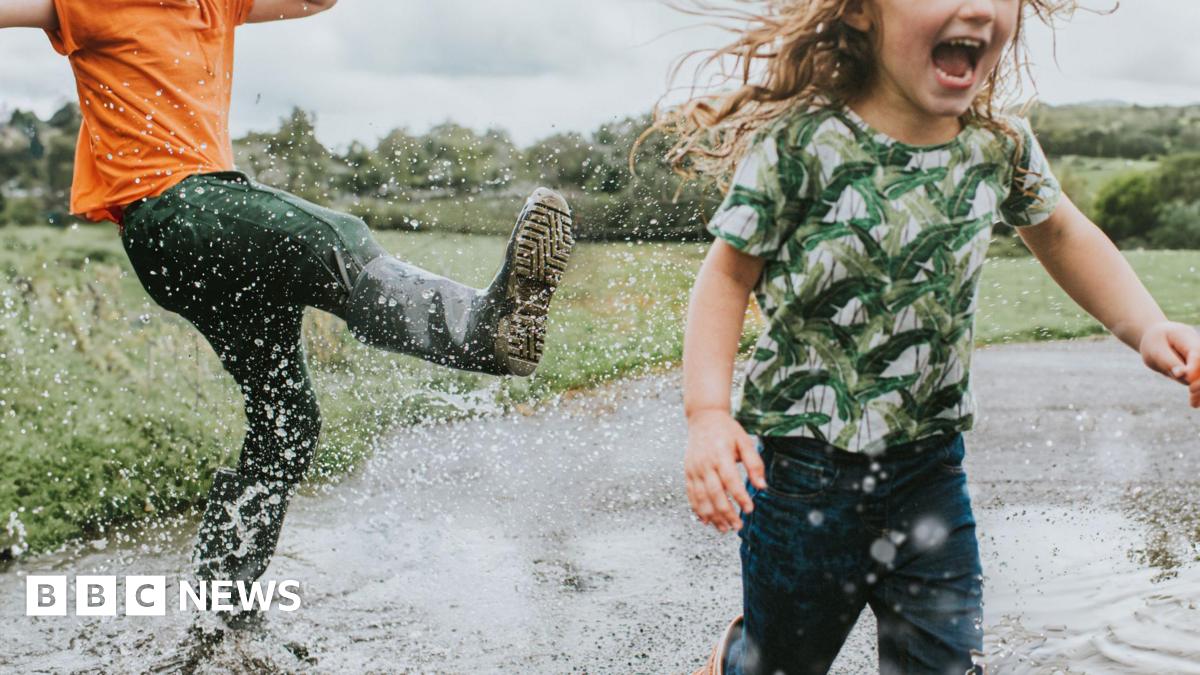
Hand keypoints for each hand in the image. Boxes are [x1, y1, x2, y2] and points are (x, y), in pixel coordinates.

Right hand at [683, 409, 766, 532]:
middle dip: (726, 512)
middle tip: (737, 526)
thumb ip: (755, 464)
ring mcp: (694, 469)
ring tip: (723, 529)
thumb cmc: (727, 431)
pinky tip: (706, 521)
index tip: (750, 509)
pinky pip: (691, 494)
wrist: (703, 418)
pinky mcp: (687, 472)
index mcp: (720, 454)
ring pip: (701, 497)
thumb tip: (762, 486)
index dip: (739, 496)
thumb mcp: (745, 441)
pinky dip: (697, 509)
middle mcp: (705, 463)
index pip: (730, 480)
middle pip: (715, 493)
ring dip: (712, 515)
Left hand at [1138, 321, 1199, 405]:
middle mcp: (1199, 349)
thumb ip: (1168, 360)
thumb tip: (1181, 375)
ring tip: (1193, 403)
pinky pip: (1199, 380)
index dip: (1195, 369)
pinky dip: (1198, 392)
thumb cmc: (1155, 342)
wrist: (1158, 338)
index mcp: (1188, 338)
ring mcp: (1199, 360)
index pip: (1197, 354)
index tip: (1189, 384)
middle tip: (1191, 391)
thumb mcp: (1155, 349)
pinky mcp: (1197, 370)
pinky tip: (1194, 403)